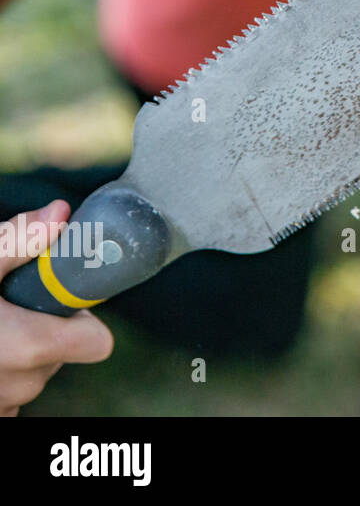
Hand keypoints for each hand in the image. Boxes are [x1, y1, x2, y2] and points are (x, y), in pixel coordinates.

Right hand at [0, 202, 113, 415]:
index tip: (58, 303)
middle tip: (6, 310)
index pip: (96, 343)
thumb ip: (18, 239)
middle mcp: (16, 385)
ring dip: (16, 358)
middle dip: (43, 332)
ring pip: (32, 379)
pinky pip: (5, 399)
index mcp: (27, 346)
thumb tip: (60, 214)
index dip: (81, 320)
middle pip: (61, 357)